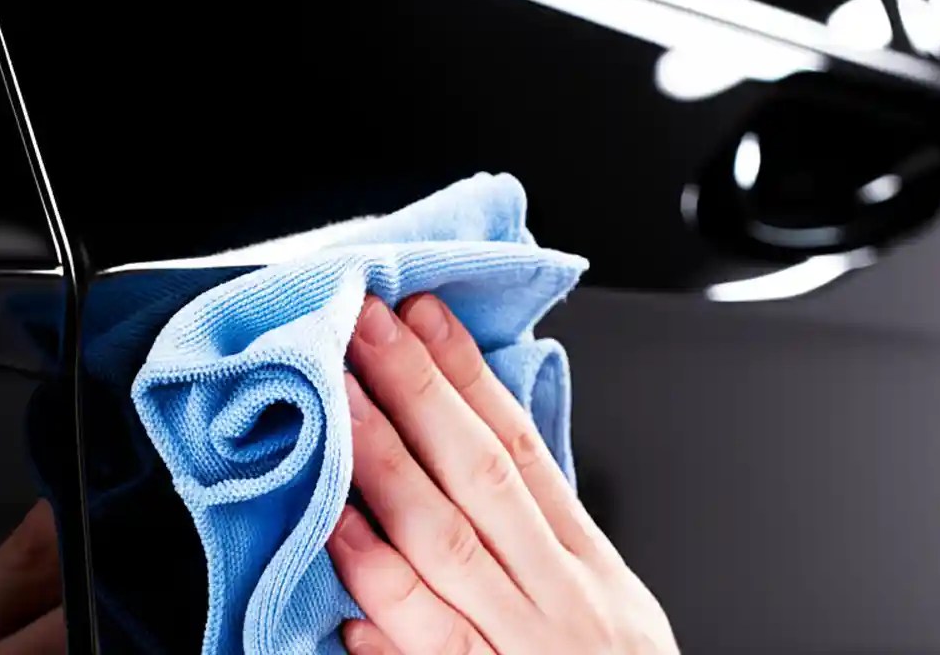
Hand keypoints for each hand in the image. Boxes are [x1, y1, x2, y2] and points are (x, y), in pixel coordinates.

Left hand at [330, 294, 677, 653]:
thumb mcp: (602, 606)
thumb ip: (541, 540)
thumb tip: (475, 458)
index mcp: (588, 569)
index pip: (522, 451)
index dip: (469, 378)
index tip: (427, 318)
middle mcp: (559, 602)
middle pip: (480, 479)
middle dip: (419, 395)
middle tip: (367, 330)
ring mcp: (523, 651)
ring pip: (446, 545)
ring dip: (384, 468)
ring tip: (337, 406)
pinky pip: (426, 640)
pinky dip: (381, 586)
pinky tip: (339, 536)